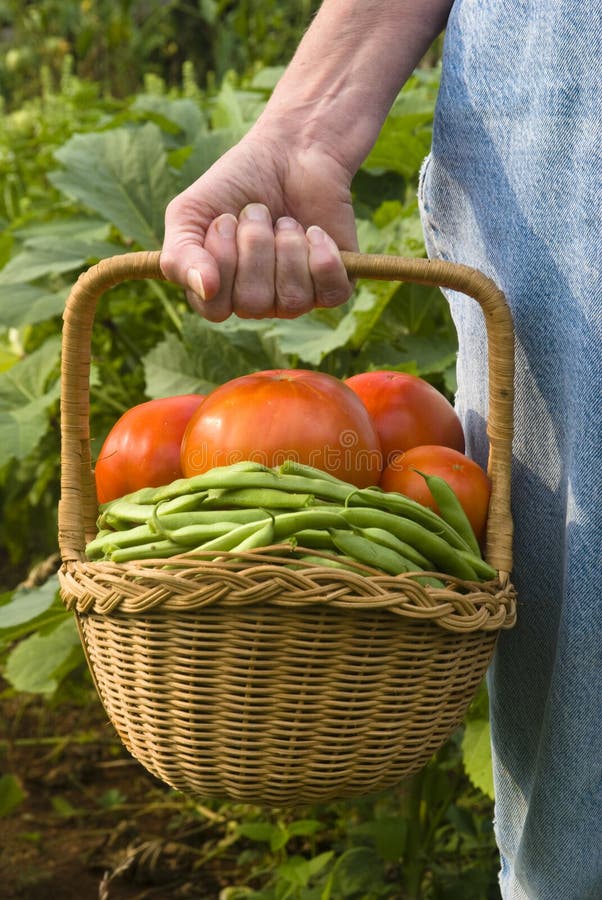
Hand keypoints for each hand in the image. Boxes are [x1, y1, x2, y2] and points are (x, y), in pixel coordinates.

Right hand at [160, 123, 357, 320]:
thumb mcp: (191, 212)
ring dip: (288, 246)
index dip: (221, 262)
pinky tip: (314, 230)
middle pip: (254, 303)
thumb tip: (205, 289)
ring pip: (293, 299)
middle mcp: (257, 302)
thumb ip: (180, 254)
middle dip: (256, 245)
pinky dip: (322, 256)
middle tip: (259, 212)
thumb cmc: (236, 184)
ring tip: (286, 220)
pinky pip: (331, 292)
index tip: (225, 219)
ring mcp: (296, 297)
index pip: (215, 308)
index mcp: (219, 292)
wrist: (292, 152)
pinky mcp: (333, 286)